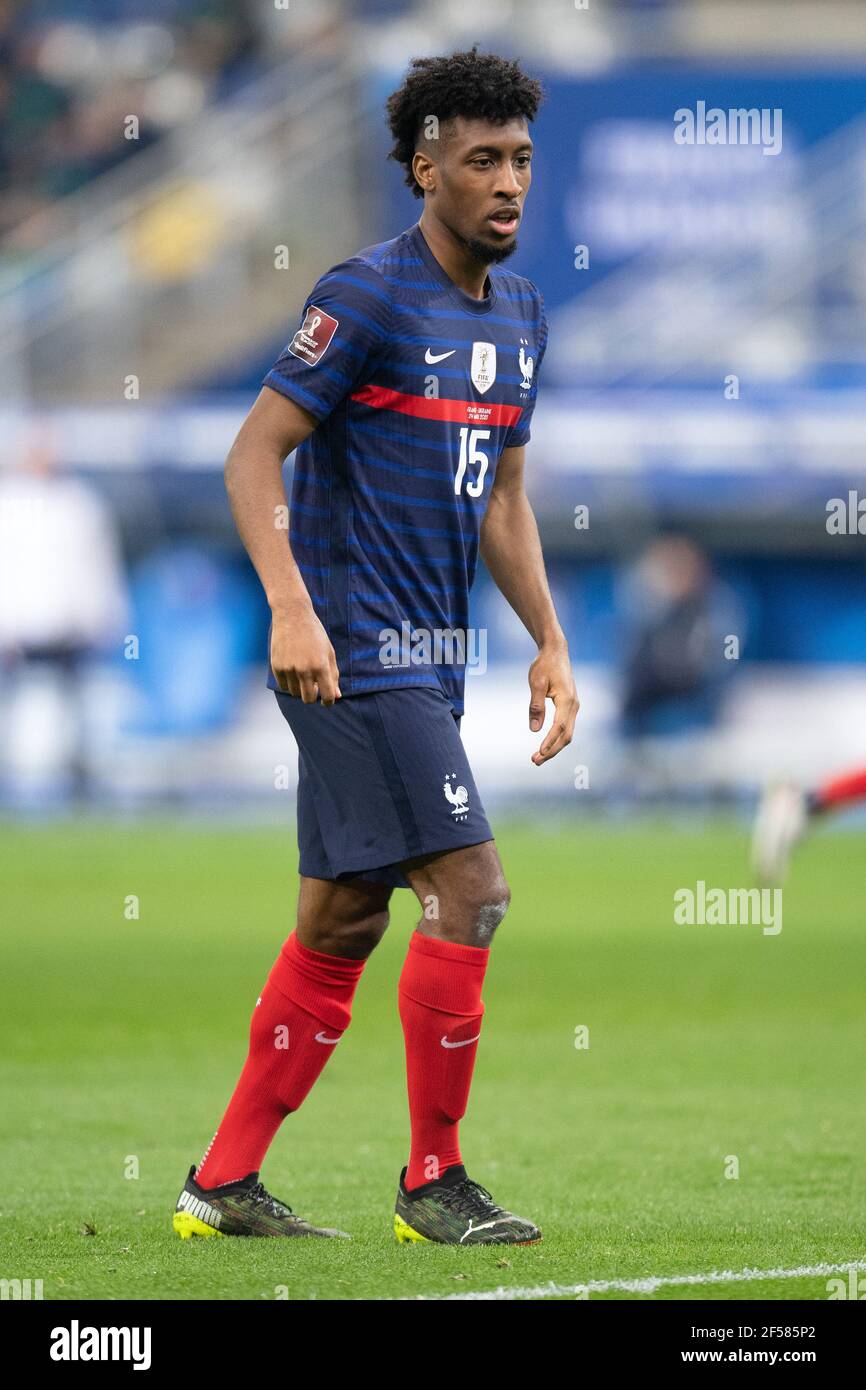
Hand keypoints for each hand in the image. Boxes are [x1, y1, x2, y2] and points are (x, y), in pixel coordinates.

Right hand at [270, 608, 340, 704]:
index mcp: (321, 666)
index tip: (327, 700)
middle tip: (313, 687)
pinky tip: (292, 669)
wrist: (292, 615)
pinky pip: (283, 685)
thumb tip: (337, 696)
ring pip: (294, 693)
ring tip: (302, 672)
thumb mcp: (328, 653)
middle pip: (308, 699)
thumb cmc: (315, 634)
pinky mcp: (276, 666)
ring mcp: (289, 668)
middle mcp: (304, 669)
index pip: (327, 695)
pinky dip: (289, 682)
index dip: (328, 701)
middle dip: (312, 696)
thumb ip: (333, 675)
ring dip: (300, 688)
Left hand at [528, 644, 578, 764]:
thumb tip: (534, 729)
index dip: (550, 742)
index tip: (539, 753)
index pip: (559, 727)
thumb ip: (536, 706)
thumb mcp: (536, 683)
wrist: (556, 652)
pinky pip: (566, 727)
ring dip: (554, 747)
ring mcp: (574, 707)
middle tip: (535, 761)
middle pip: (566, 735)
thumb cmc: (544, 665)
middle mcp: (574, 706)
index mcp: (567, 700)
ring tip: (538, 757)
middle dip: (552, 750)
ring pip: (567, 733)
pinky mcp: (570, 706)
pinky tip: (546, 745)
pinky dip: (557, 739)